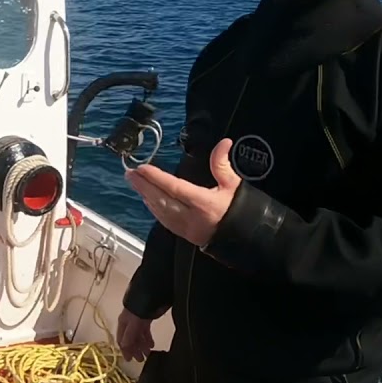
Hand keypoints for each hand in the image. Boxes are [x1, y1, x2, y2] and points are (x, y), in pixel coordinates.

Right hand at [116, 306, 165, 361]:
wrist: (150, 295)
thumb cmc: (139, 309)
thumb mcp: (133, 323)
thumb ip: (129, 335)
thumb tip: (124, 347)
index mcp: (123, 324)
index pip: (121, 340)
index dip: (124, 350)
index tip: (129, 360)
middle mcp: (128, 324)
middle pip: (130, 340)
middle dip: (134, 350)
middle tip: (141, 359)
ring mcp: (137, 322)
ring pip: (138, 337)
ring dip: (142, 346)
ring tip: (148, 354)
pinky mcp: (146, 319)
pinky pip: (145, 332)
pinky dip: (147, 339)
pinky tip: (151, 345)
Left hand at [125, 138, 241, 247]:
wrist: (251, 240)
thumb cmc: (242, 210)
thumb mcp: (234, 185)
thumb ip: (222, 164)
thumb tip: (223, 142)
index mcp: (205, 203)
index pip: (175, 188)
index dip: (157, 178)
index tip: (142, 168)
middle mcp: (192, 217)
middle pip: (162, 200)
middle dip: (144, 186)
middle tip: (130, 173)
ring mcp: (187, 229)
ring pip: (160, 212)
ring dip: (146, 196)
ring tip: (135, 183)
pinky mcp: (186, 236)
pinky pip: (165, 221)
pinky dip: (154, 208)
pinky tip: (148, 200)